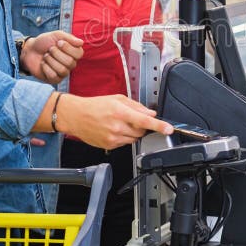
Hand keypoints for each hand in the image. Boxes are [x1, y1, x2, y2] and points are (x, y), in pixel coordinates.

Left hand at [21, 31, 83, 83]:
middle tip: (49, 49)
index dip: (67, 48)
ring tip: (46, 56)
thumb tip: (81, 42)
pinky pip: (54, 76)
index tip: (58, 42)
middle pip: (70, 62)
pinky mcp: (55, 79)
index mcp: (74, 52)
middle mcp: (71, 63)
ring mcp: (64, 72)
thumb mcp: (56, 35)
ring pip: (62, 70)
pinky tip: (43, 64)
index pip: (79, 54)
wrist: (30, 50)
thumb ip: (69, 38)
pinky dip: (46, 68)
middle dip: (56, 53)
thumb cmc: (44, 42)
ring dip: (50, 60)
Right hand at [59, 93, 173, 149]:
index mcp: (120, 112)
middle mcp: (117, 126)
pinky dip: (124, 137)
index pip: (144, 120)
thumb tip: (151, 112)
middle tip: (130, 118)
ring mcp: (113, 138)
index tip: (169, 129)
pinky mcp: (109, 146)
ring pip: (134, 139)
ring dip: (133, 132)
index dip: (159, 125)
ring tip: (120, 123)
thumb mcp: (117, 99)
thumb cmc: (95, 105)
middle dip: (141, 125)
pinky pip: (125, 143)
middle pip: (141, 131)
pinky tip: (113, 129)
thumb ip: (136, 106)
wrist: (76, 116)